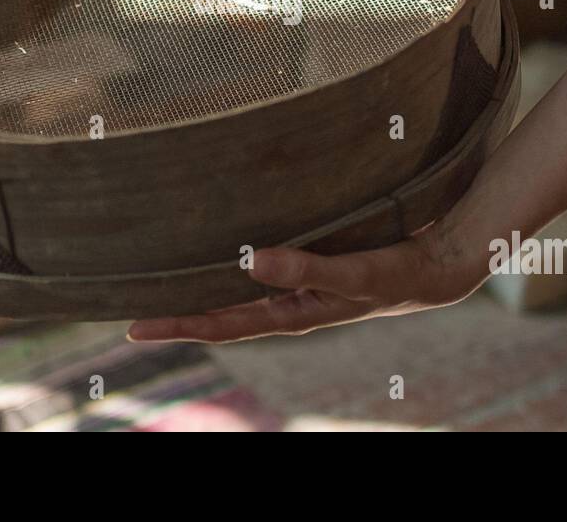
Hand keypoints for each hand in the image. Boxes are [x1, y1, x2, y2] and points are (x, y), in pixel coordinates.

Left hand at [127, 225, 487, 343]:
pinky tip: (216, 241)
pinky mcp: (307, 259)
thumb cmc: (398, 273)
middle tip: (128, 300)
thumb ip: (306, 270)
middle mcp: (286, 301)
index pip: (221, 324)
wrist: (438, 263)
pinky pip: (257, 261)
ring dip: (200, 282)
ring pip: (235, 287)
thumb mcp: (354, 275)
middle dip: (177, 310)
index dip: (178, 324)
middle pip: (219, 310)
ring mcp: (295, 282)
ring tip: (159, 271)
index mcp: (291, 313)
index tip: (132, 325)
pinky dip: (229, 257)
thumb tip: (250, 263)